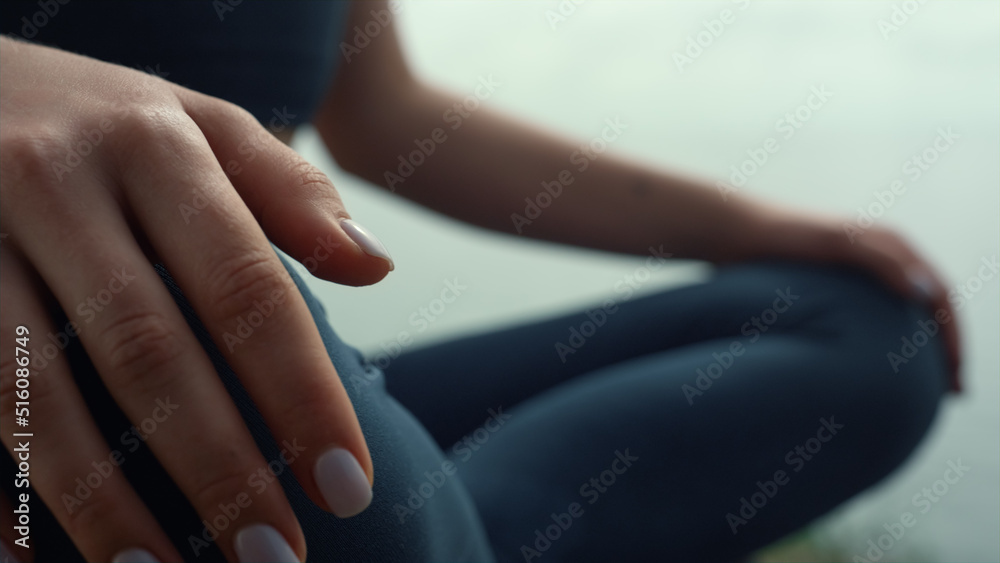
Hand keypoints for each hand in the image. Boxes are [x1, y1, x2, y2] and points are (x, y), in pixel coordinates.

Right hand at [1, 37, 391, 561]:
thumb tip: (376, 267)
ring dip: (103, 500)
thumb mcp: (198, 122)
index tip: (348, 486)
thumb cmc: (99, 116)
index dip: (300, 394)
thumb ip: (288, 188)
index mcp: (151, 144)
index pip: (246, 286)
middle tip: (276, 554)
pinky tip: (28, 560)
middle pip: (148, 350)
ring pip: (35, 392)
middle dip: (217, 465)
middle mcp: (54, 184)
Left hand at [744, 204, 961, 392]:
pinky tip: (881, 373)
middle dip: (945, 349)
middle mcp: (883, 258)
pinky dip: (889, 346)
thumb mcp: (836, 243)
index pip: (939, 294)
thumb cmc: (785, 236)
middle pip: (928, 309)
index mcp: (892, 245)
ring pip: (904, 318)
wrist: (737, 234)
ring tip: (928, 390)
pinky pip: (875, 322)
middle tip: (953, 391)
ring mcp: (860, 275)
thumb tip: (925, 293)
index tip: (956, 374)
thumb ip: (881, 262)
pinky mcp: (836, 290)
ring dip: (920, 351)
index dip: (952, 336)